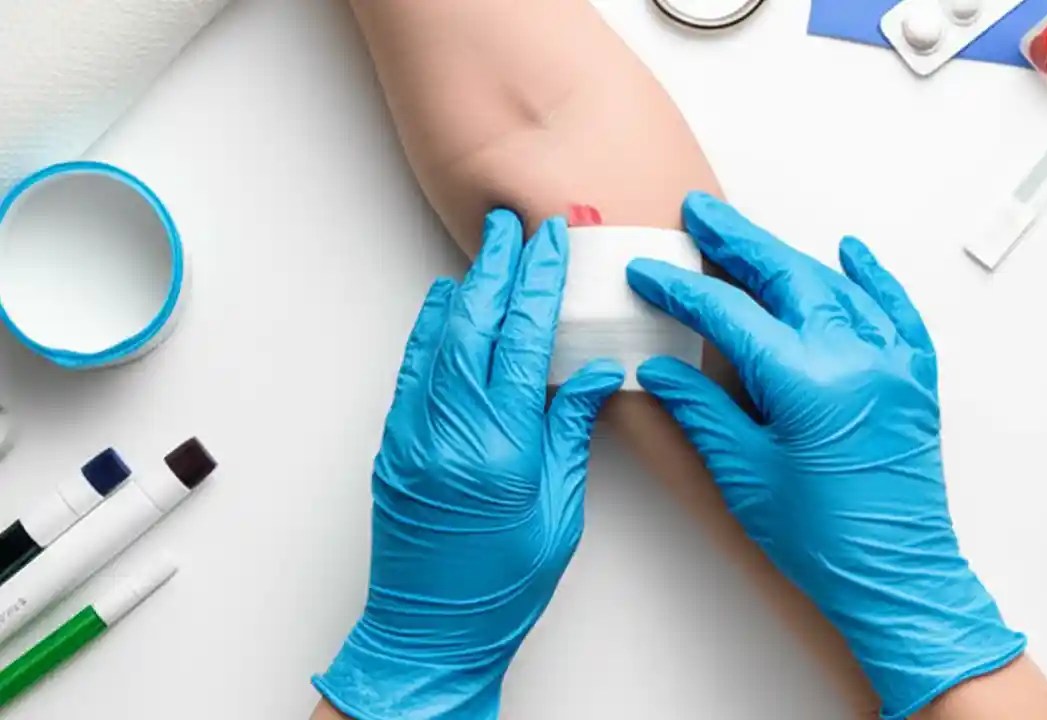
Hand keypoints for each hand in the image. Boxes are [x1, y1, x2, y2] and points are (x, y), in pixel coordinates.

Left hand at [314, 211, 623, 719]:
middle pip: (476, 325)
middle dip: (498, 267)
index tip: (551, 242)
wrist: (432, 629)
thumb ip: (572, 430)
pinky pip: (413, 369)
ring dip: (465, 289)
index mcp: (501, 444)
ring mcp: (414, 434)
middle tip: (514, 225)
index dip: (538, 284)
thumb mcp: (560, 509)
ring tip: (487, 251)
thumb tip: (597, 371)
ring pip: (438, 340)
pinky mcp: (395, 445)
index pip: (522, 340)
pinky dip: (431, 330)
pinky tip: (446, 306)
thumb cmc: (502, 583)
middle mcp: (450, 429)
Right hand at [627, 193, 1025, 719]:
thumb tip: (660, 368)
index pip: (729, 313)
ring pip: (833, 284)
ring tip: (746, 236)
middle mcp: (854, 356)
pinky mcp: (913, 378)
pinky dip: (871, 277)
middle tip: (699, 214)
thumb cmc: (821, 541)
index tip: (649, 273)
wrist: (897, 578)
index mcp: (805, 381)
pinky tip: (850, 251)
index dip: (681, 289)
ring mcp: (891, 362)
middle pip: (784, 276)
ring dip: (786, 255)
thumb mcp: (742, 473)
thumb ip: (702, 408)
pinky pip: (894, 309)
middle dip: (736, 241)